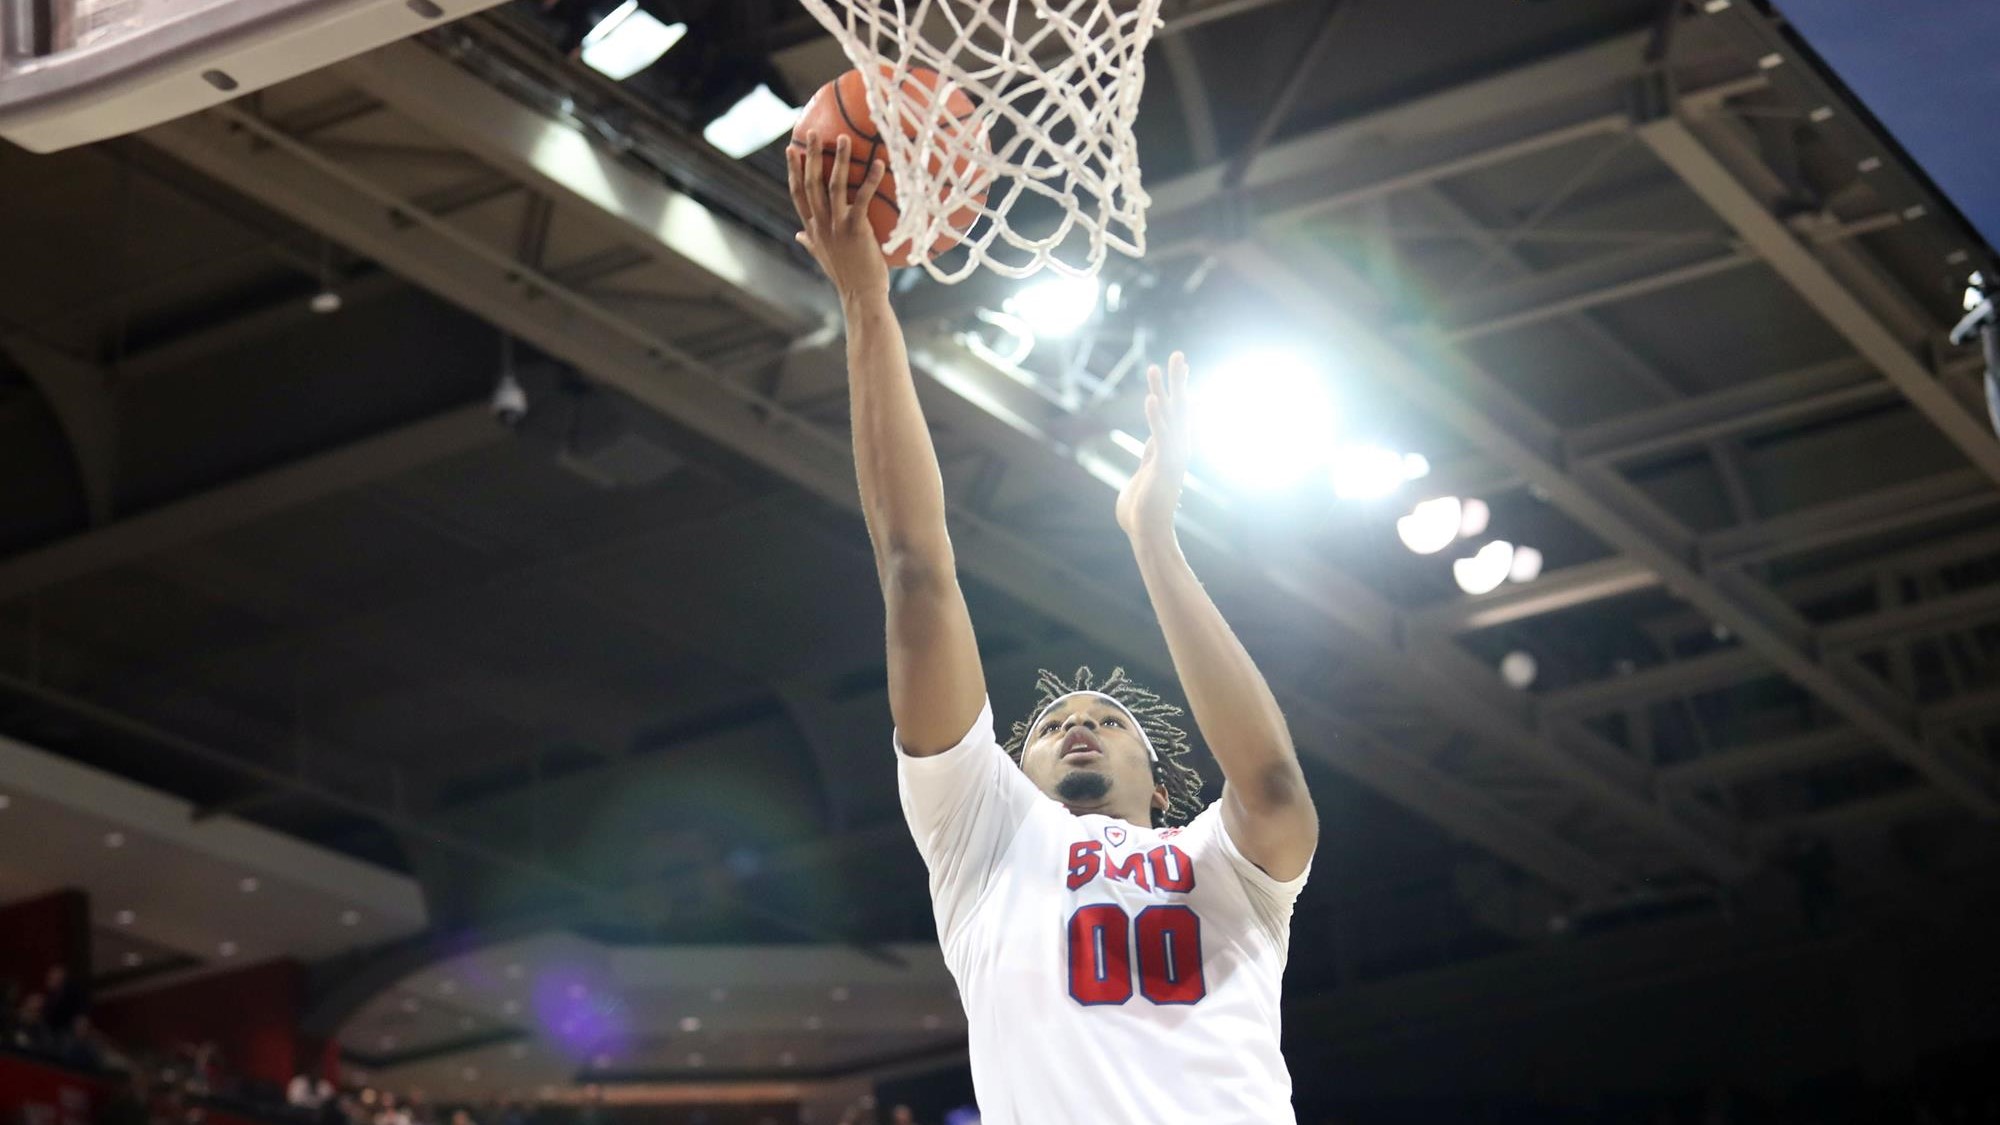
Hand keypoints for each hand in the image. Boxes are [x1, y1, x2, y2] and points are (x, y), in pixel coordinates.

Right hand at [788, 131, 891, 300]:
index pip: (798, 194)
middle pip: (811, 184)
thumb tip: (798, 236)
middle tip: (812, 133)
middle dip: (810, 156)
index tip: (791, 150)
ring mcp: (837, 227)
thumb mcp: (823, 256)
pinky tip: (879, 163)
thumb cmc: (846, 276)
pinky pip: (862, 199)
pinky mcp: (856, 230)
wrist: (860, 296)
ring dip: (838, 161)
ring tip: (843, 139)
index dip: (793, 171)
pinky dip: (870, 180)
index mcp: (812, 229)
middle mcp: (821, 225)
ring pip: (833, 186)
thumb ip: (810, 243)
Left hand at [1116, 351, 1190, 541]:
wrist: (1146, 534)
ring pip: (1171, 416)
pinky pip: (1160, 435)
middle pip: (1180, 407)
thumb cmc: (1140, 512)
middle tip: (1178, 353)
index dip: (1177, 389)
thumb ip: (1149, 456)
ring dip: (1166, 389)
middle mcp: (1177, 450)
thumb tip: (1151, 442)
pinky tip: (1152, 397)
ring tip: (1161, 365)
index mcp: (1170, 450)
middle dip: (1178, 380)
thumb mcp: (1143, 474)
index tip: (1180, 367)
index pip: (1175, 413)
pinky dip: (1156, 416)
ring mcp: (1172, 456)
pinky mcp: (1163, 465)